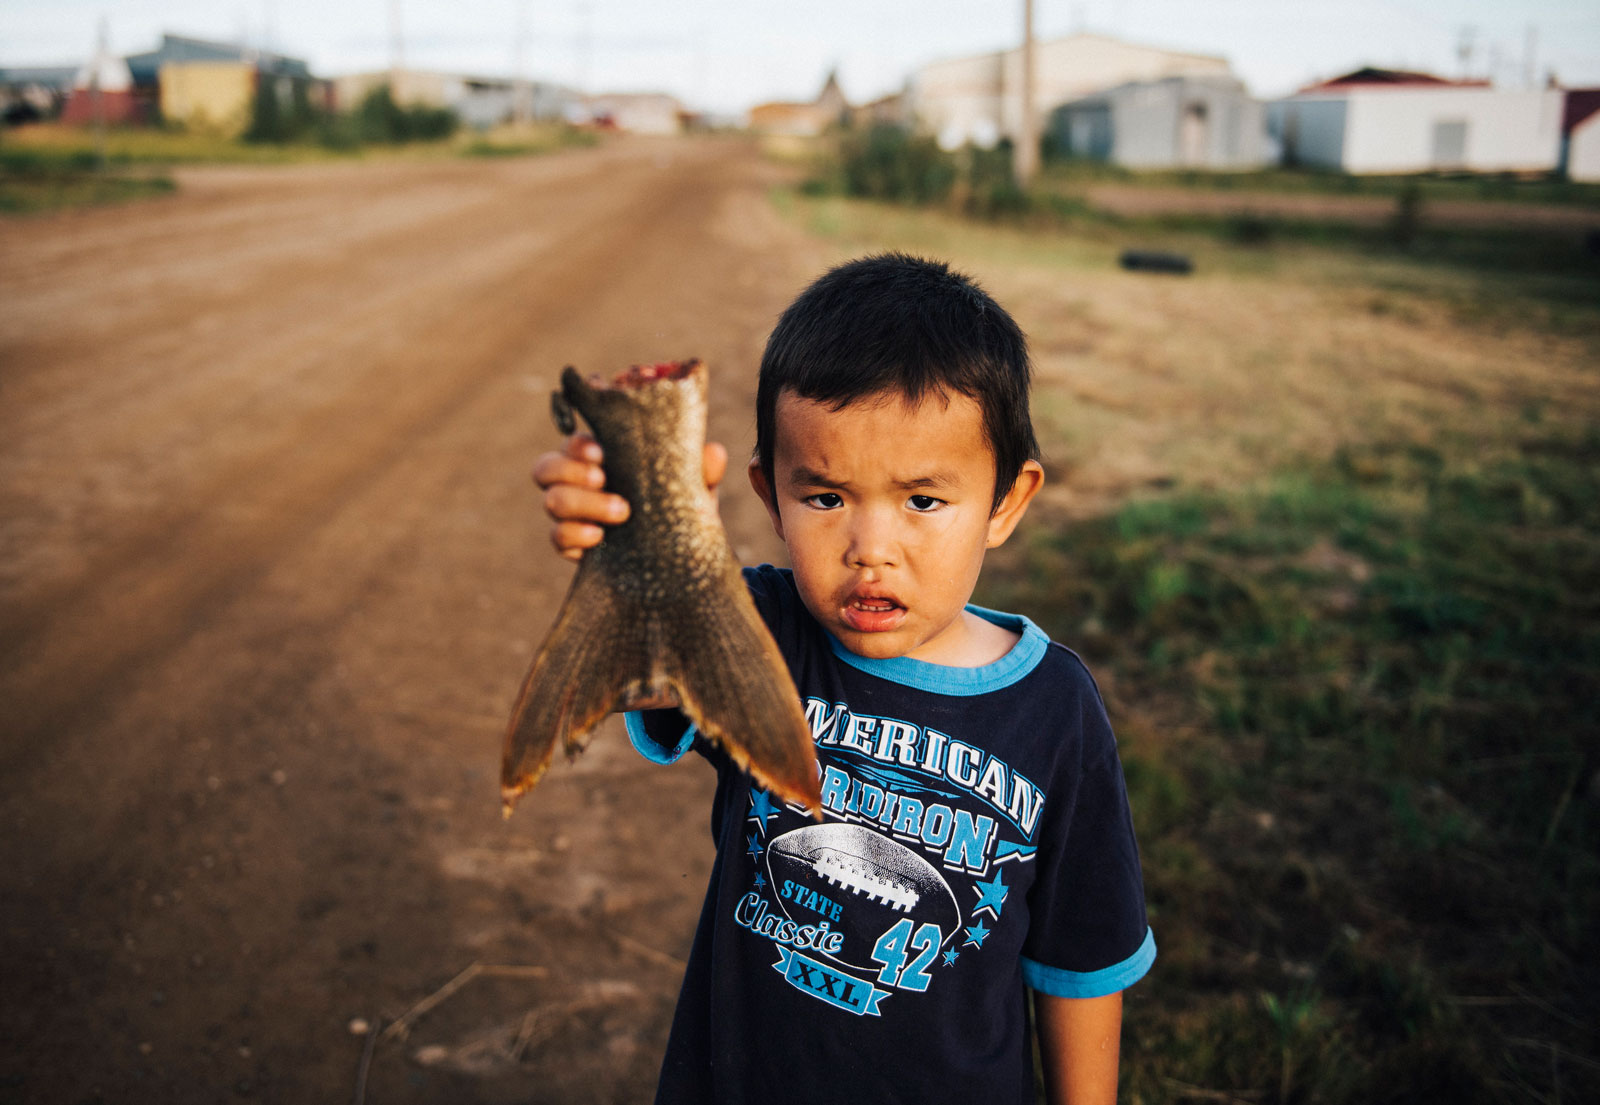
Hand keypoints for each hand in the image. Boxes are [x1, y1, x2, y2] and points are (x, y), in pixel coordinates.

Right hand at [532, 432, 727, 561]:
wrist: (677, 550)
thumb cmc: (676, 503)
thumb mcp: (693, 486)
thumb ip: (700, 469)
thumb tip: (713, 452)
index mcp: (598, 456)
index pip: (572, 441)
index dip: (578, 445)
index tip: (602, 453)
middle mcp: (577, 481)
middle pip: (545, 469)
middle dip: (570, 471)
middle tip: (603, 478)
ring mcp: (571, 514)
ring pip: (551, 502)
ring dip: (582, 504)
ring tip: (620, 511)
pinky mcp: (572, 544)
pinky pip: (558, 538)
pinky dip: (575, 535)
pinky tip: (600, 537)